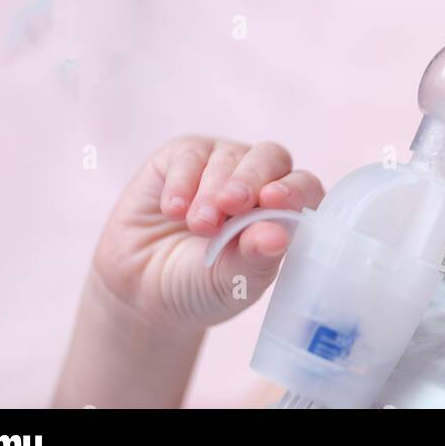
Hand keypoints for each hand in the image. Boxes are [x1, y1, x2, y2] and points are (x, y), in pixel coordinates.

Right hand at [91, 136, 324, 331]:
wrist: (140, 289)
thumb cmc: (200, 285)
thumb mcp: (230, 282)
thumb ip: (255, 258)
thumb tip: (278, 236)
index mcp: (284, 209)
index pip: (304, 187)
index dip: (293, 190)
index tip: (273, 200)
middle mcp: (258, 180)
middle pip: (270, 159)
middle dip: (250, 181)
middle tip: (230, 205)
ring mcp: (221, 164)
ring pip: (229, 157)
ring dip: (212, 190)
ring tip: (198, 225)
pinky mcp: (181, 158)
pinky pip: (189, 155)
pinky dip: (182, 182)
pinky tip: (173, 210)